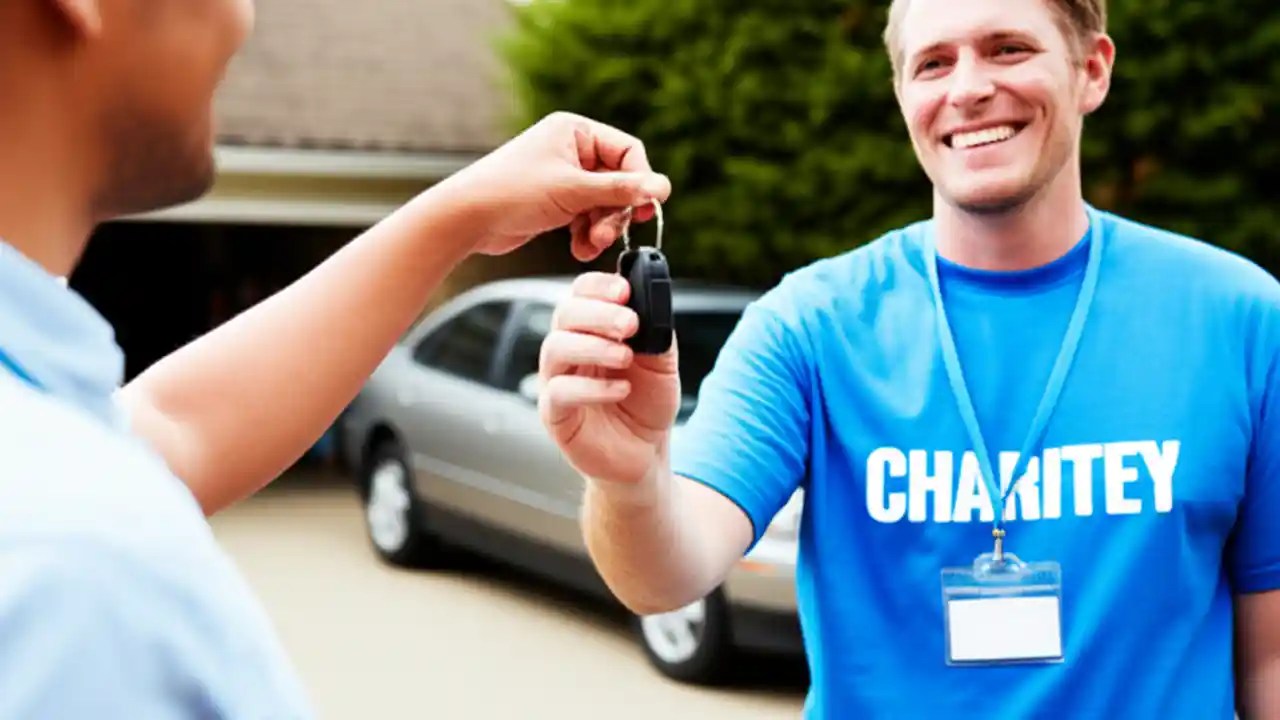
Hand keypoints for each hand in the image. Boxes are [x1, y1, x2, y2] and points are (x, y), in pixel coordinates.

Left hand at [438, 112, 670, 259]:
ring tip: (589, 244)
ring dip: (601, 228)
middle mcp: (571, 149)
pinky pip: (587, 218)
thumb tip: (662, 187)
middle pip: (619, 181)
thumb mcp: (573, 191)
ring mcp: (564, 177)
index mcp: (575, 130)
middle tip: (607, 234)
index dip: (640, 181)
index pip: (628, 151)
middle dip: (615, 212)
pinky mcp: (556, 202)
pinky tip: (578, 249)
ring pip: (604, 204)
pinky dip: (586, 235)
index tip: (646, 210)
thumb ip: (621, 190)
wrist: (466, 219)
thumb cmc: (513, 193)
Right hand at [539, 272, 680, 486]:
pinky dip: (591, 388)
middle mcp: (568, 350)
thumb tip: (651, 306)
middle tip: (630, 324)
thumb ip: (655, 333)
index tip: (625, 290)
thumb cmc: (647, 404)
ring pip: (555, 348)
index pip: (580, 293)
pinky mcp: (555, 415)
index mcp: (591, 330)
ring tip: (626, 357)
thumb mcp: (662, 363)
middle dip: (599, 313)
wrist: (645, 453)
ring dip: (593, 346)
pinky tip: (621, 389)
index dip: (598, 286)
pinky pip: (559, 393)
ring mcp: (557, 381)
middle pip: (564, 314)